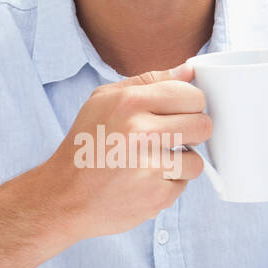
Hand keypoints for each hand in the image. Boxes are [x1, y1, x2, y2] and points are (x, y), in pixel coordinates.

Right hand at [44, 61, 211, 240]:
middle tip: (172, 139)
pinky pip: (183, 185)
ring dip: (180, 163)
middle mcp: (140, 132)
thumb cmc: (85, 144)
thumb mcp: (103, 100)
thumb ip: (149, 81)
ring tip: (153, 163)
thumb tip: (190, 71)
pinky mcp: (155, 196)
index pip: (191, 95)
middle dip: (193, 132)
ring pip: (196, 160)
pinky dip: (168, 185)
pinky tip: (143, 182)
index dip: (190, 105)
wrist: (64, 196)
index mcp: (130, 102)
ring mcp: (149, 167)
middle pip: (203, 125)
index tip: (179, 113)